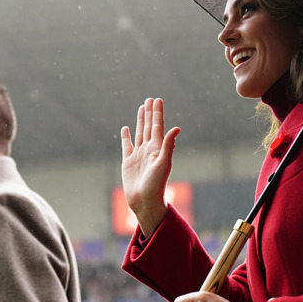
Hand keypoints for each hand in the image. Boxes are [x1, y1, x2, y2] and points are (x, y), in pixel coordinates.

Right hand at [121, 97, 179, 235]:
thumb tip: (177, 127)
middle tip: (150, 99)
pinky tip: (125, 128)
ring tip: (141, 108)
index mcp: (158, 148)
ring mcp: (138, 155)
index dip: (158, 113)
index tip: (158, 100)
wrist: (144, 201)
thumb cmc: (156, 185)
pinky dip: (126, 136)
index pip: (158, 126)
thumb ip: (168, 145)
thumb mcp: (164, 164)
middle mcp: (149, 150)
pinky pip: (126, 145)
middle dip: (150, 113)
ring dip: (140, 121)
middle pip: (149, 126)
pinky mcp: (128, 162)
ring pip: (139, 133)